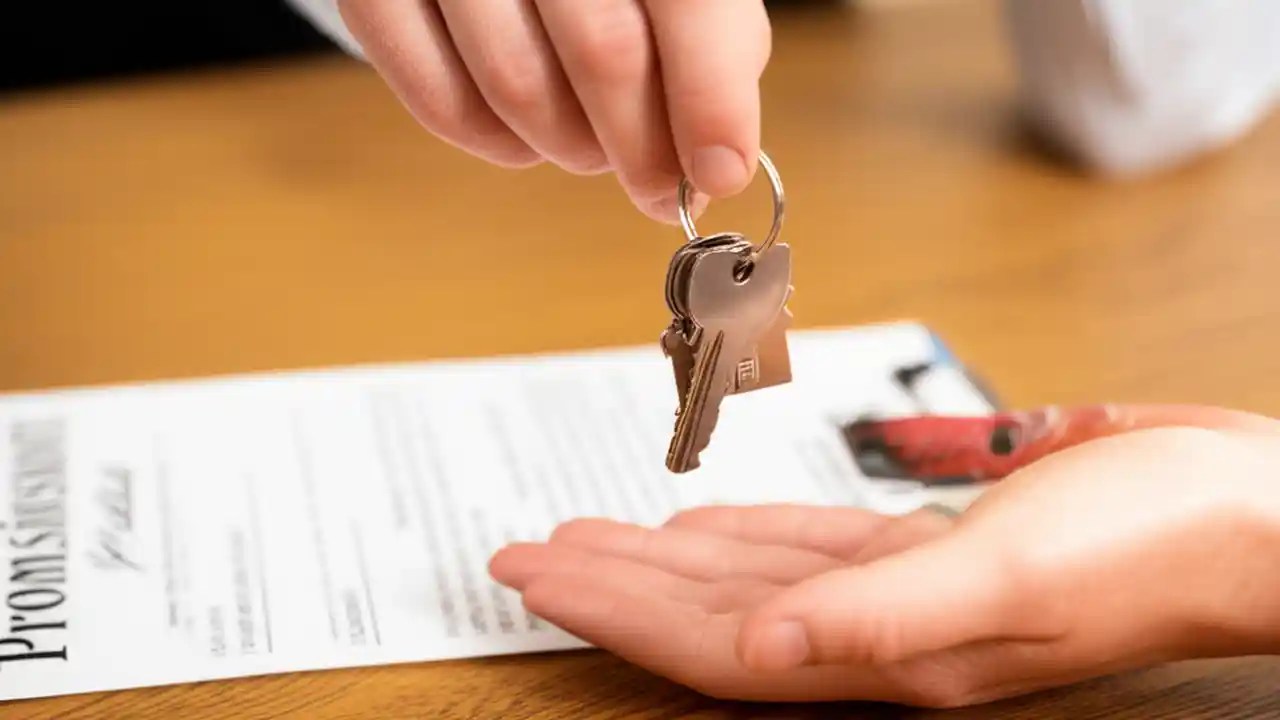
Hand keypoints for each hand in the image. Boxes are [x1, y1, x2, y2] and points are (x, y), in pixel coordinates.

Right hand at [337, 0, 770, 222]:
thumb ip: (707, 47)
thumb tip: (715, 162)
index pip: (688, 4)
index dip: (710, 99)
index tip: (720, 173)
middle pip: (604, 54)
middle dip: (643, 151)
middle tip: (658, 189)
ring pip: (520, 89)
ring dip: (571, 149)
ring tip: (589, 144)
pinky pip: (441, 103)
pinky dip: (497, 145)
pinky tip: (525, 136)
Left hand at [489, 405, 1279, 706]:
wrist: (1243, 511)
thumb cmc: (1146, 544)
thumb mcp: (1006, 577)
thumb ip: (874, 618)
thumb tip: (755, 653)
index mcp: (882, 653)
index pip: (709, 643)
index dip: (612, 613)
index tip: (530, 579)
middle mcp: (876, 634)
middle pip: (707, 613)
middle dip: (612, 584)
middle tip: (524, 554)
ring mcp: (902, 593)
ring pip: (747, 575)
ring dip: (664, 557)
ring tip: (588, 539)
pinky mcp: (930, 550)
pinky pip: (807, 544)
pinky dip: (746, 531)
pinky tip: (706, 524)